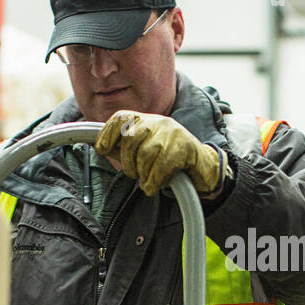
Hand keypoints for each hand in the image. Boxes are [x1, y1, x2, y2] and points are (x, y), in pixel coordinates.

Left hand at [95, 111, 221, 196]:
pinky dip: (153, 182)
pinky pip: (159, 168)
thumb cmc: (170, 160)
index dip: (108, 134)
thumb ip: (126, 148)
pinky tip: (155, 186)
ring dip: (143, 174)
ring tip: (148, 180)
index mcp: (148, 120)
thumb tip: (101, 147)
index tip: (102, 149)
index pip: (121, 118)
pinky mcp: (183, 148)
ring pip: (144, 155)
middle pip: (130, 139)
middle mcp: (159, 122)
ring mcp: (172, 133)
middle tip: (133, 174)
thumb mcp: (146, 149)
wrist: (204, 167)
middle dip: (127, 162)